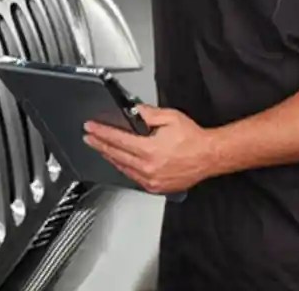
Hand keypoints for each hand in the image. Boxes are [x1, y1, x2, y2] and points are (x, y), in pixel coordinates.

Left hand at [83, 105, 217, 194]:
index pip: (117, 140)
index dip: (101, 133)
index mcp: (149, 150)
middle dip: (99, 144)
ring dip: (109, 157)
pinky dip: (122, 168)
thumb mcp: (169, 118)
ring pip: (122, 168)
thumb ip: (147, 114)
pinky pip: (132, 177)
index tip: (91, 128)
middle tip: (89, 137)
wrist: (209, 156)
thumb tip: (132, 111)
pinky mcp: (155, 187)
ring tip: (100, 148)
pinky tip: (118, 161)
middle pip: (115, 155)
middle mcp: (148, 167)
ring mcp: (151, 180)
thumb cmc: (193, 139)